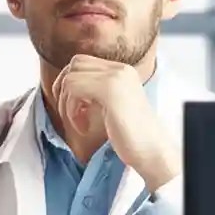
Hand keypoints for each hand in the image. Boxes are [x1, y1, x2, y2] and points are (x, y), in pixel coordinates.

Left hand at [50, 54, 180, 191]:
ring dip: (67, 105)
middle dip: (64, 89)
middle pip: (75, 64)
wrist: (151, 151)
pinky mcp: (109, 89)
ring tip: (81, 124)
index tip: (74, 108)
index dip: (70, 84)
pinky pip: (73, 89)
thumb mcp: (110, 105)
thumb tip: (63, 87)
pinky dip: (71, 111)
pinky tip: (84, 128)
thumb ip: (94, 91)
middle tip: (71, 114)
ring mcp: (115, 77)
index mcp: (121, 71)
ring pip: (70, 78)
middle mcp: (120, 69)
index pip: (83, 62)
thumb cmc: (130, 135)